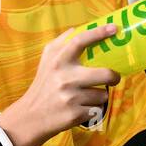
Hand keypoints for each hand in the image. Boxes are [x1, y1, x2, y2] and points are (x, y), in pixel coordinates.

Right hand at [0, 23, 121, 145]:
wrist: (30, 116)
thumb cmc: (43, 86)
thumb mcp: (46, 61)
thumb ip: (61, 43)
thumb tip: (77, 28)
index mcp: (58, 61)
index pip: (80, 40)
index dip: (99, 33)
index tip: (114, 28)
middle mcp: (65, 77)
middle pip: (105, 74)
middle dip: (113, 77)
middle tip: (113, 78)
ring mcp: (70, 97)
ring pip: (102, 95)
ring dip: (98, 96)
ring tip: (86, 97)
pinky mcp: (75, 114)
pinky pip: (96, 110)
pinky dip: (92, 110)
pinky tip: (80, 108)